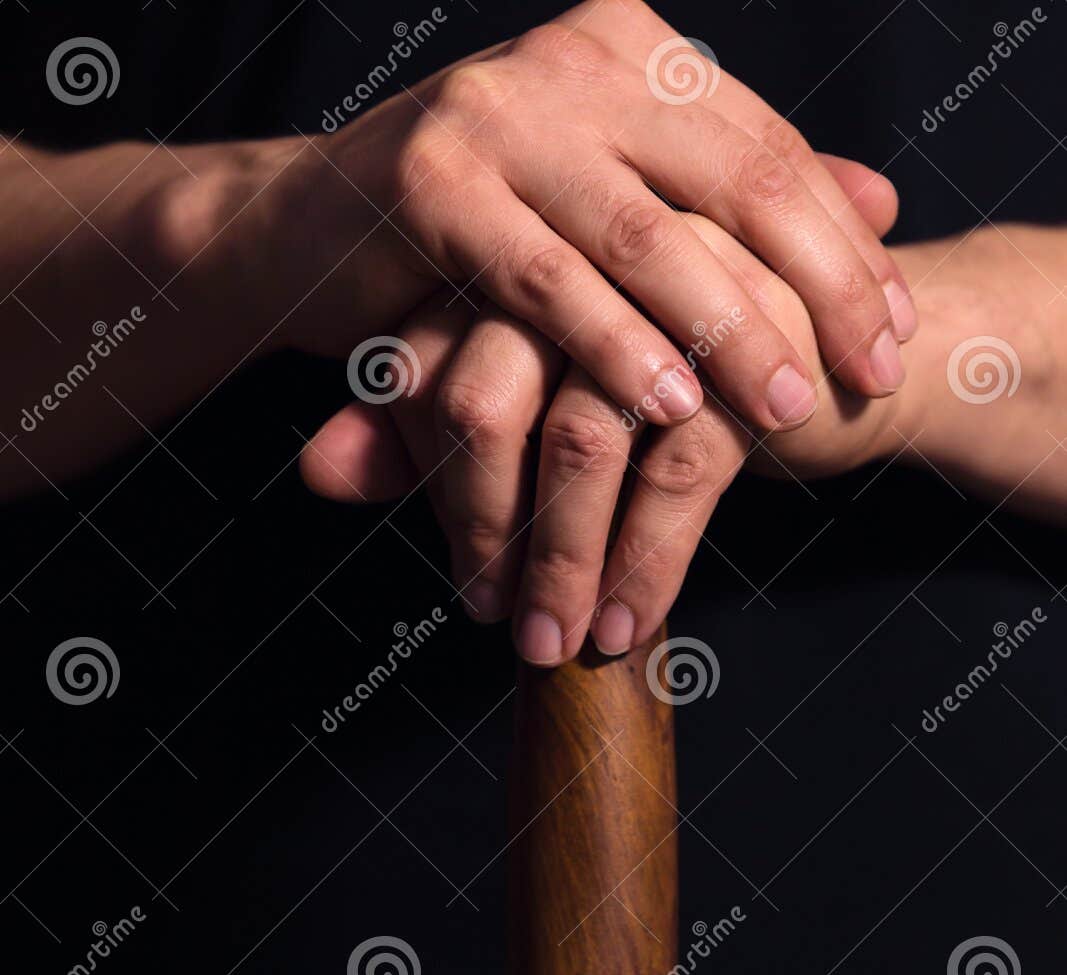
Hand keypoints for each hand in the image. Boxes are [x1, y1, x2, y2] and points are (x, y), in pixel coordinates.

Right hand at [241, 0, 912, 437]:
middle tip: (873, 372)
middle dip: (813, 286)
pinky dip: (612, 346)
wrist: (301, 233)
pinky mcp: (431, 185)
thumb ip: (735, 194)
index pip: (767, 146)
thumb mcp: (617, 201)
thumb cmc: (477, 234)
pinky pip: (545, 281)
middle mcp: (571, 59)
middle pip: (730, 177)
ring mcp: (496, 114)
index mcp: (628, 48)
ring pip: (643, 234)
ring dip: (726, 329)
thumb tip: (883, 197)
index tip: (896, 331)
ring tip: (788, 408)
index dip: (841, 243)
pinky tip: (672, 406)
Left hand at [301, 159, 903, 661]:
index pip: (427, 373)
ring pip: (579, 444)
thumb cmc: (659, 385)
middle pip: (488, 402)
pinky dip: (643, 567)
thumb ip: (420, 436)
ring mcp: (667, 301)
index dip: (434, 490)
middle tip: (499, 622)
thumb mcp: (532, 412)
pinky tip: (625, 632)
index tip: (469, 582)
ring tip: (555, 647)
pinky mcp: (748, 357)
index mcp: (512, 261)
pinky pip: (675, 479)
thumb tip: (314, 472)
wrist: (829, 365)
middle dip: (491, 532)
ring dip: (562, 563)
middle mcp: (577, 266)